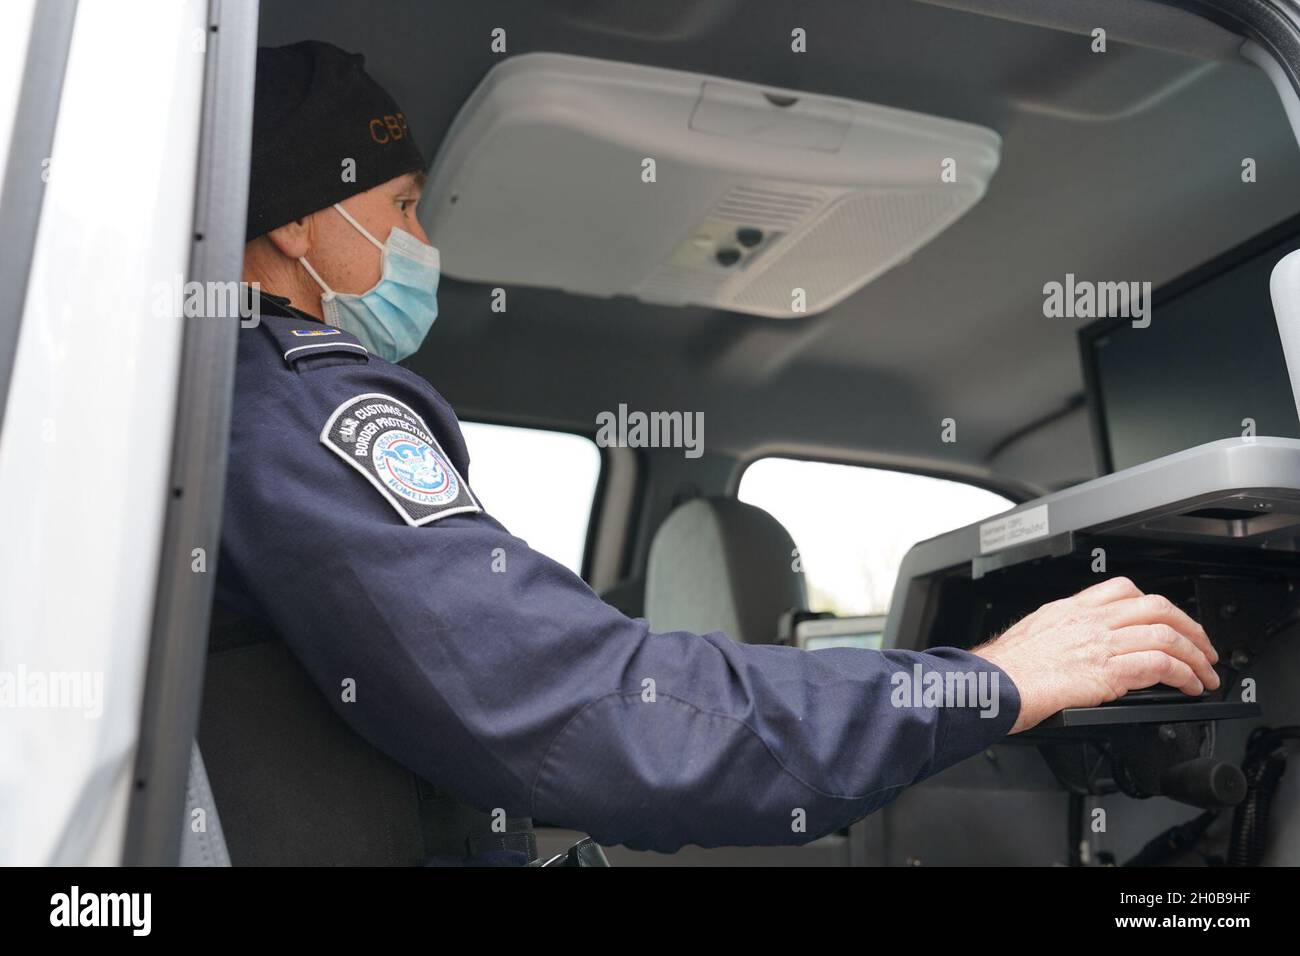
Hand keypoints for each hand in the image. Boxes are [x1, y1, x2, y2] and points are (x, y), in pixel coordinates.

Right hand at [972, 576, 1219, 733]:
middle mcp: (1089, 620)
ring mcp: (1100, 643)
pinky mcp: (1108, 671)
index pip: (1124, 590)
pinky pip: (1161, 665)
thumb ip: (1059, 635)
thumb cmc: (1003, 670)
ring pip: (1166, 635)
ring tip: (1205, 673)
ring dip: (1195, 656)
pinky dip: (1184, 675)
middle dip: (1189, 626)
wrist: (992, 684)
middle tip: (1202, 646)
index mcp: (1069, 610)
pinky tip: (1189, 686)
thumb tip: (1075, 648)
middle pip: (1156, 607)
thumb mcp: (1030, 635)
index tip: (1167, 621)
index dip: (1155, 604)